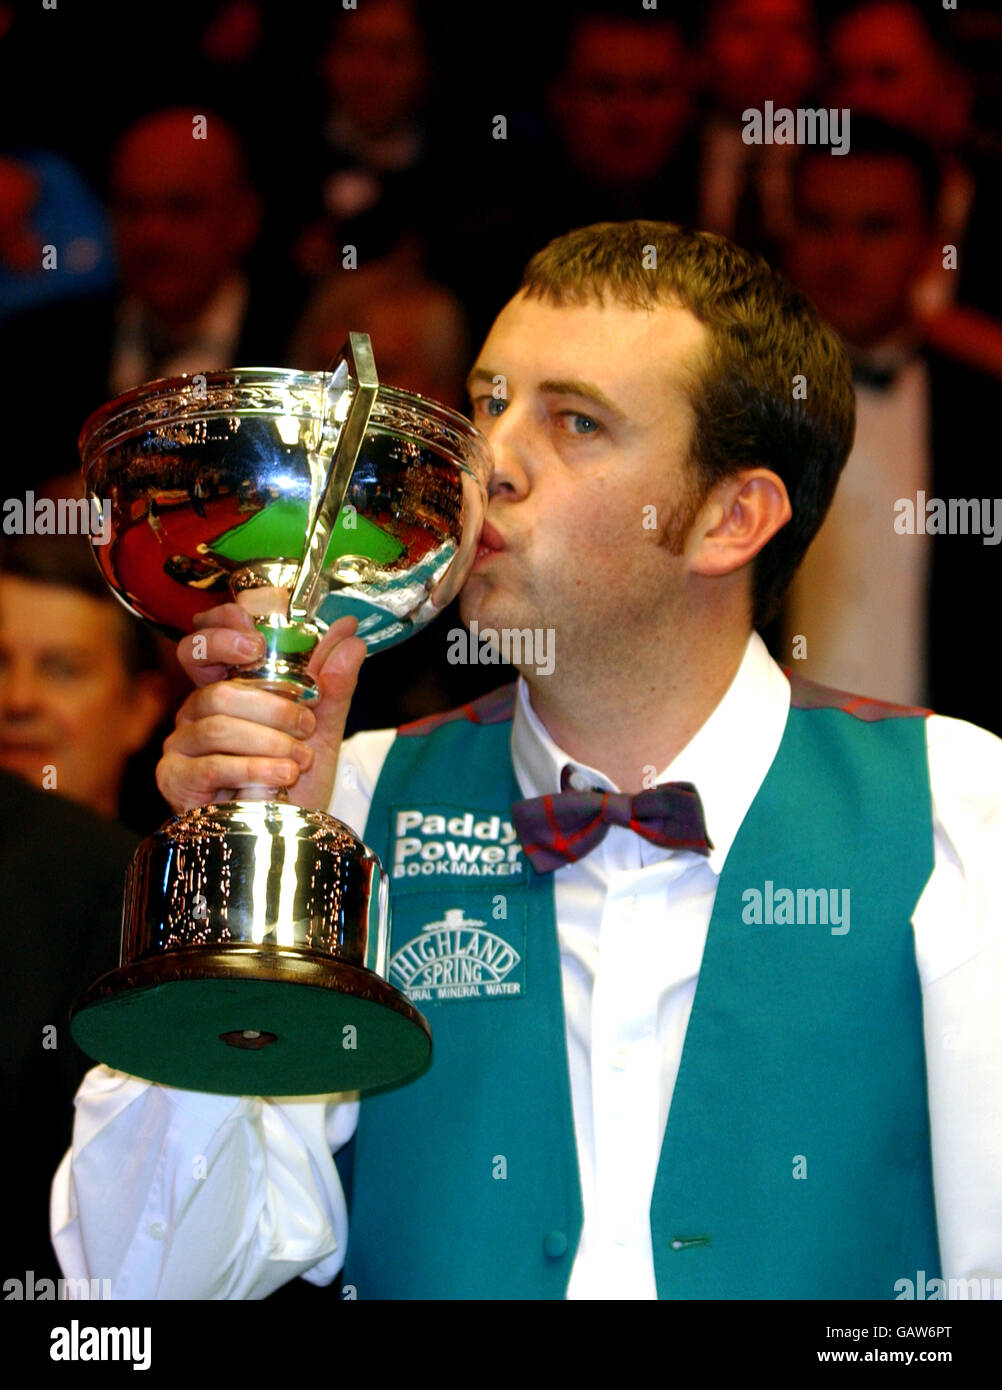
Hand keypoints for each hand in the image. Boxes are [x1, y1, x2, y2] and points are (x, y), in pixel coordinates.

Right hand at [156, 604, 365, 813]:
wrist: (287, 836)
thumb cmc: (295, 779)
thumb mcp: (322, 729)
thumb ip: (333, 682)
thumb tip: (350, 631)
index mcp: (226, 688)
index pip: (203, 643)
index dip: (220, 631)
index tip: (256, 640)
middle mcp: (196, 711)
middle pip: (220, 690)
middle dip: (272, 706)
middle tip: (306, 723)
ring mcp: (182, 744)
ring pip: (217, 725)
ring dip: (269, 742)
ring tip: (299, 761)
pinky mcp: (175, 778)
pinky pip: (212, 765)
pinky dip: (254, 769)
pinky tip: (281, 778)